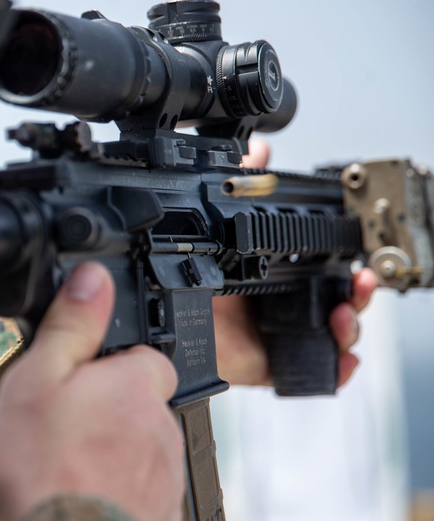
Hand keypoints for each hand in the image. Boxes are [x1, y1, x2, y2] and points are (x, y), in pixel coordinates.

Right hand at [0, 262, 183, 520]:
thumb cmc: (44, 469)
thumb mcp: (37, 379)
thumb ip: (70, 326)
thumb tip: (94, 276)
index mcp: (136, 384)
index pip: (140, 354)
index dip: (103, 364)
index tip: (72, 380)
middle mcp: (162, 427)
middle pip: (134, 405)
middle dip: (101, 413)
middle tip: (54, 430)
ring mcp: (166, 477)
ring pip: (133, 450)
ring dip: (103, 455)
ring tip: (57, 471)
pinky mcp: (161, 519)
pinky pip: (133, 493)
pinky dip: (108, 494)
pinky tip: (75, 500)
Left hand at [213, 137, 377, 386]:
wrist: (163, 314)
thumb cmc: (192, 274)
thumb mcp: (221, 228)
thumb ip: (242, 187)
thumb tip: (259, 148)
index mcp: (280, 277)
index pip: (327, 275)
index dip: (347, 272)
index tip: (358, 264)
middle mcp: (285, 307)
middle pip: (340, 305)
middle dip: (358, 298)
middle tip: (358, 285)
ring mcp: (281, 335)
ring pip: (333, 337)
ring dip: (349, 328)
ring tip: (341, 318)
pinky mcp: (271, 362)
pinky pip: (311, 372)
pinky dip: (332, 369)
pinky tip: (338, 360)